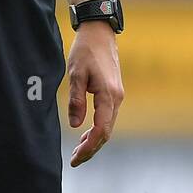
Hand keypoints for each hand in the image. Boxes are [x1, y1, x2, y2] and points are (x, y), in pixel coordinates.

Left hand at [66, 21, 123, 166]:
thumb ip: (76, 100)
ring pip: (108, 126)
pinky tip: (86, 133)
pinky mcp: (114, 92)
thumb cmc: (86, 50)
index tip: (76, 157)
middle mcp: (117, 98)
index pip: (101, 129)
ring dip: (94, 140)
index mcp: (109, 95)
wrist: (100, 32)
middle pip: (107, 132)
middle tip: (75, 160)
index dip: (89, 146)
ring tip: (78, 151)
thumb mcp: (76, 73)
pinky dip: (98, 129)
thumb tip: (76, 125)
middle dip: (91, 148)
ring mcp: (117, 95)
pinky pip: (108, 117)